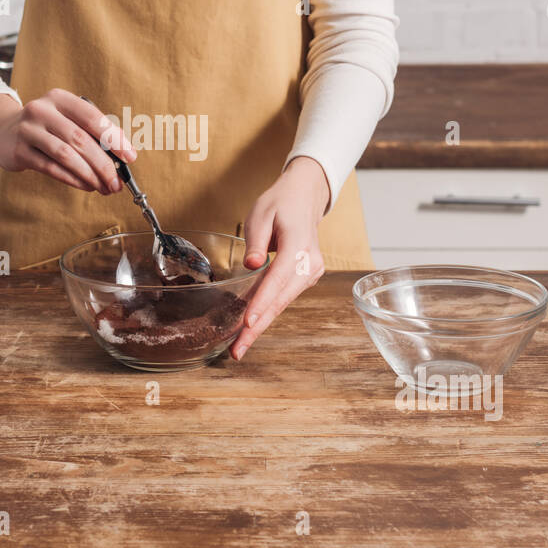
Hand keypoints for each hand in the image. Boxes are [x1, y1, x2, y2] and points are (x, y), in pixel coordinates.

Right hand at [0, 89, 135, 193]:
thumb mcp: (64, 119)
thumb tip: (120, 158)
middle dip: (104, 164)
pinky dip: (73, 179)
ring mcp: (28, 130)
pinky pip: (51, 167)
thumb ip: (89, 133)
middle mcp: (42, 110)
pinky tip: (86, 186)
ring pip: (66, 155)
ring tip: (104, 187)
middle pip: (81, 139)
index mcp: (59, 98)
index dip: (114, 138)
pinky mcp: (19, 151)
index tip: (130, 157)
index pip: (92, 117)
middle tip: (117, 182)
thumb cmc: (43, 127)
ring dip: (90, 175)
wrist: (1, 131)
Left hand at [231, 156, 330, 360]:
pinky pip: (284, 297)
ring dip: (261, 324)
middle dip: (258, 327)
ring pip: (282, 303)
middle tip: (237, 350)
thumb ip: (256, 240)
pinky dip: (267, 312)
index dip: (261, 303)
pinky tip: (250, 327)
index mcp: (299, 246)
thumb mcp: (261, 214)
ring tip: (239, 346)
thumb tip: (251, 265)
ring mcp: (311, 272)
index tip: (247, 323)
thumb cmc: (280, 204)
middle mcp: (310, 264)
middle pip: (281, 300)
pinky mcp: (305, 277)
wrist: (304, 197)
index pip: (277, 280)